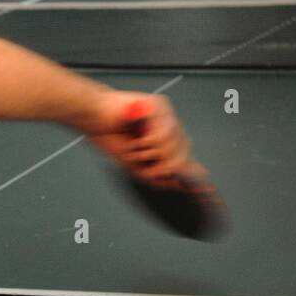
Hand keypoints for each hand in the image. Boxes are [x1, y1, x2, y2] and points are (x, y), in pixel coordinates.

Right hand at [84, 92, 205, 187]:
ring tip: (135, 148)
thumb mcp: (135, 165)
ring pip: (174, 148)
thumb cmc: (108, 135)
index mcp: (164, 138)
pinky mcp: (160, 105)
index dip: (192, 172)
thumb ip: (157, 176)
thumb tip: (180, 185)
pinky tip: (137, 139)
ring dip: (149, 155)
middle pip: (182, 155)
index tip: (202, 189)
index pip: (185, 156)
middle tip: (143, 167)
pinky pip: (164, 135)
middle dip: (161, 168)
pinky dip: (147, 144)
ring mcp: (166, 115)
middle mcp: (168, 125)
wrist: (92, 118)